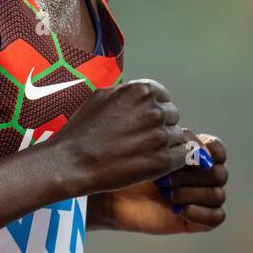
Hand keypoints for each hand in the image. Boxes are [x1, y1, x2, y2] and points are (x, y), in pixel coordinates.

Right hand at [52, 78, 186, 196]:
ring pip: (176, 137)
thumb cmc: (82, 130)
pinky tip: (152, 162)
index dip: (153, 111)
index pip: (164, 97)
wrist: (72, 162)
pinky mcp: (163, 160)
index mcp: (142, 90)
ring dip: (164, 144)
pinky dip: (170, 160)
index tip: (141, 123)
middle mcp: (155, 110)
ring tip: (140, 153)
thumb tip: (144, 95)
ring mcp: (160, 136)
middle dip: (159, 126)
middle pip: (172, 116)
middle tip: (138, 140)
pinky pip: (181, 156)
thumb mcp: (101, 96)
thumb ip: (128, 92)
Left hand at [92, 132, 227, 234]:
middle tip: (163, 179)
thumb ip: (180, 146)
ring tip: (166, 194)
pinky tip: (178, 210)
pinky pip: (218, 217)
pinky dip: (200, 212)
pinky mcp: (195, 220)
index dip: (210, 151)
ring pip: (218, 195)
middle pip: (219, 173)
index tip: (188, 153)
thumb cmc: (129, 171)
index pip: (218, 151)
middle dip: (191, 175)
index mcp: (194, 156)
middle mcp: (202, 178)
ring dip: (191, 193)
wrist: (111, 197)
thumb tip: (204, 155)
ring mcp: (200, 200)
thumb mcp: (154, 152)